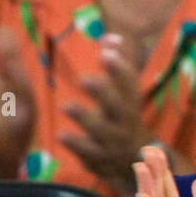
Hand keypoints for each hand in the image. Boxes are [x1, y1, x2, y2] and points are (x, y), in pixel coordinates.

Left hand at [61, 34, 156, 196]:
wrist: (134, 160)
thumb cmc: (122, 117)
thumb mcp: (122, 93)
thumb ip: (116, 64)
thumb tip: (111, 37)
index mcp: (129, 101)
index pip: (130, 82)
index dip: (120, 68)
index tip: (105, 52)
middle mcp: (124, 121)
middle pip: (117, 106)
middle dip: (103, 92)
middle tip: (83, 79)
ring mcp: (112, 141)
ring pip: (102, 131)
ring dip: (84, 118)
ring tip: (65, 105)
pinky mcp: (100, 159)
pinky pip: (89, 153)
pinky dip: (76, 145)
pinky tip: (61, 135)